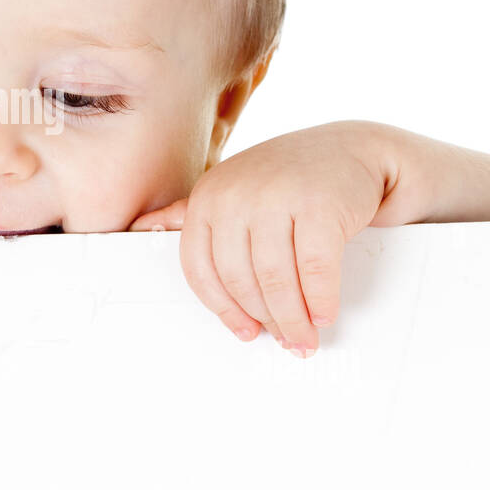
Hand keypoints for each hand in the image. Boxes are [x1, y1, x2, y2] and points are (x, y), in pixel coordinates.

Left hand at [129, 122, 392, 356]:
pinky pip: (315, 270)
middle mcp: (236, 195)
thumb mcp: (232, 188)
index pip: (200, 269)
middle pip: (239, 280)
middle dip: (265, 319)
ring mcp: (277, 198)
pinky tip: (324, 315)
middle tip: (285, 340)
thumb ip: (188, 212)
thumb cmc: (288, 178)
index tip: (245, 330)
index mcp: (208, 196)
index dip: (223, 309)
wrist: (350, 149)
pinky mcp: (320, 206)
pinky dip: (320, 301)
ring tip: (305, 337)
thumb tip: (138, 229)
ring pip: (276, 280)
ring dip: (294, 319)